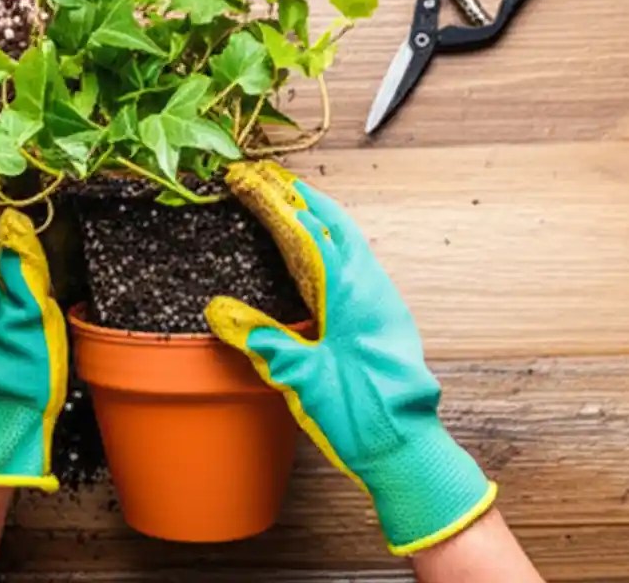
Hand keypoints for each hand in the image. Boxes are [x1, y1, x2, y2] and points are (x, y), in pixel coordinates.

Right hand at [205, 161, 495, 554]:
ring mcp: (384, 304)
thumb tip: (220, 309)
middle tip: (271, 178)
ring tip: (291, 204)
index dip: (276, 203)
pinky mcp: (386, 322)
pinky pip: (358, 267)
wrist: (408, 451)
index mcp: (353, 294)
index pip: (308, 232)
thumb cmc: (363, 417)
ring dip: (321, 219)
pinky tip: (320, 257)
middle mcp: (374, 290)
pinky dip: (333, 247)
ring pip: (352, 244)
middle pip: (338, 226)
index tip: (250, 180)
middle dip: (303, 198)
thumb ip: (261, 340)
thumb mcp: (301, 378)